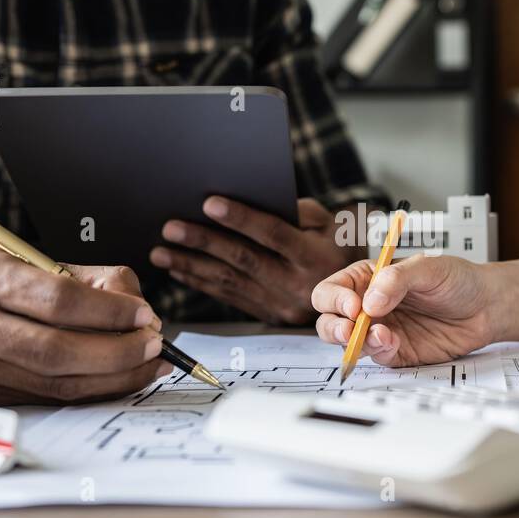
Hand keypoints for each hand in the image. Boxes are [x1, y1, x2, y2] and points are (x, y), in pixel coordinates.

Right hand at [0, 250, 170, 405]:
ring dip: (115, 377)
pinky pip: (51, 398)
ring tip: (150, 363)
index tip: (145, 314)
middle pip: (57, 350)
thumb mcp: (20, 263)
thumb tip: (138, 309)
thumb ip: (82, 280)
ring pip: (57, 384)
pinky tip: (123, 378)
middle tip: (155, 344)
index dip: (109, 310)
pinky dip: (94, 390)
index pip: (57, 300)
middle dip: (117, 351)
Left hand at [150, 196, 362, 324]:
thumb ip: (294, 212)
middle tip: (171, 228)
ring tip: (161, 251)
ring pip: (230, 282)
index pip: (273, 235)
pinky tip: (179, 270)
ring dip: (191, 266)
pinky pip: (230, 298)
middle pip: (243, 260)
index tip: (209, 202)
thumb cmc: (337, 245)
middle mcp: (298, 285)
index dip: (241, 218)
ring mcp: (282, 305)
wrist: (357, 294)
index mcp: (315, 256)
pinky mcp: (269, 317)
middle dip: (203, 242)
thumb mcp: (328, 223)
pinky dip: (201, 283)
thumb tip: (249, 200)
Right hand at [311, 255, 497, 365]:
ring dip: (357, 342)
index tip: (353, 305)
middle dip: (333, 326)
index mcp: (369, 279)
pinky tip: (394, 342)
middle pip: (330, 319)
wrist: (487, 307)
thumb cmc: (458, 280)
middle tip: (350, 329)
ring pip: (348, 343)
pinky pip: (376, 357)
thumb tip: (371, 301)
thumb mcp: (429, 267)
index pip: (334, 289)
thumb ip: (397, 279)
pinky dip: (379, 352)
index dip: (335, 299)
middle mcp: (369, 306)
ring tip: (381, 335)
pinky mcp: (396, 352)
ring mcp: (381, 330)